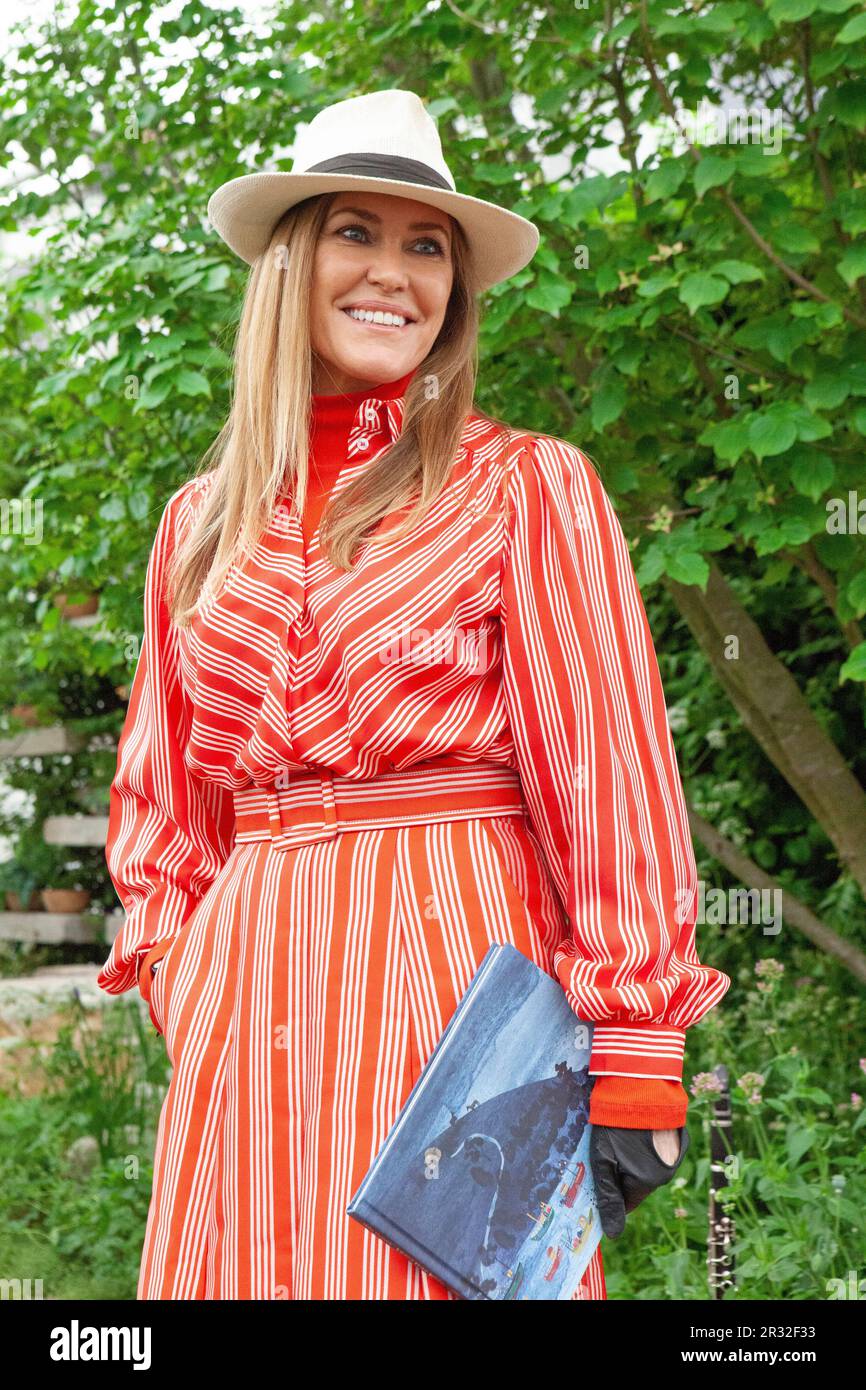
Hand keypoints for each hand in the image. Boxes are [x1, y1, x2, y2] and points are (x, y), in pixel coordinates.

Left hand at [589, 1122, 689, 1239]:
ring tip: (619, 1136)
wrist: (638, 1084)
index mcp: (648, 1182)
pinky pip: (659, 1153)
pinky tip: (634, 1130)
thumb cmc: (615, 1123)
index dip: (611, 1193)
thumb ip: (608, 1196)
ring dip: (634, 1159)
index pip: (627, 1202)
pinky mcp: (678, 1140)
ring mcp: (674, 1156)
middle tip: (607, 1151)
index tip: (599, 1178)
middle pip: (637, 1185)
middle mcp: (665, 1174)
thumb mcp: (603, 1158)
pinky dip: (646, 1147)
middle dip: (621, 1174)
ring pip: (648, 1169)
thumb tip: (613, 1235)